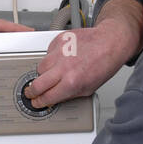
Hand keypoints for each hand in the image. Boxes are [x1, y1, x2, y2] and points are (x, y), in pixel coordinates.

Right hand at [22, 19, 136, 107]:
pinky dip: (51, 58)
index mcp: (71, 83)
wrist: (110, 42)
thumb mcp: (89, 88)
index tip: (36, 102)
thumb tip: (55, 98)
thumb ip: (69, 94)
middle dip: (32, 91)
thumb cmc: (104, 64)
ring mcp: (59, 53)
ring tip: (53, 73)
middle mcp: (63, 68)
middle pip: (36, 85)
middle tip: (32, 92)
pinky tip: (61, 58)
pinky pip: (47, 53)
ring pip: (39, 67)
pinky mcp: (58, 41)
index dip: (39, 102)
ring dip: (43, 73)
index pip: (46, 97)